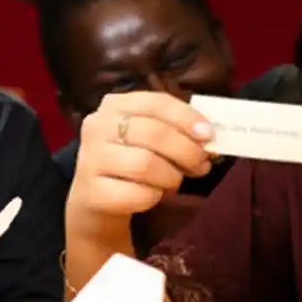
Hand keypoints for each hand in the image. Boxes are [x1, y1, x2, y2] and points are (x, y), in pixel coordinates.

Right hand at [66, 92, 214, 235]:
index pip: (157, 102)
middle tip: (201, 165)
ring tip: (173, 181)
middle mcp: (98, 126)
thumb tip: (210, 138)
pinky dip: (154, 197)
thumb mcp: (153, 139)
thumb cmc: (132, 162)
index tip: (208, 135)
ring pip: (145, 165)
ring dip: (171, 177)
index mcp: (116, 105)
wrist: (97, 199)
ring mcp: (91, 159)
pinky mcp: (92, 192)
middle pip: (154, 133)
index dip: (187, 117)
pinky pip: (137, 194)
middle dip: (186, 151)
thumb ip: (178, 132)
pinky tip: (152, 195)